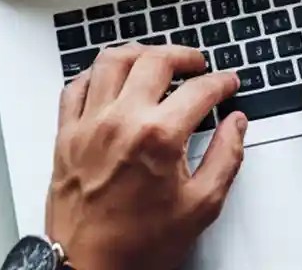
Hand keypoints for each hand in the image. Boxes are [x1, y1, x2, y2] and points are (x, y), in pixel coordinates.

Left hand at [46, 44, 247, 269]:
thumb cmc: (138, 245)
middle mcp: (121, 121)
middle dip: (183, 56)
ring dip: (139, 53)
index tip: (227, 83)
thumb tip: (236, 126)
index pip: (199, 90)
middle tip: (196, 65)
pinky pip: (75, 86)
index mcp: (158, 137)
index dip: (221, 82)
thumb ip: (226, 158)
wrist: (88, 268)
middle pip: (155, 60)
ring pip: (112, 61)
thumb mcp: (200, 206)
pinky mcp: (65, 134)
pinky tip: (110, 78)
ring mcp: (89, 124)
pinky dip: (95, 74)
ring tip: (155, 60)